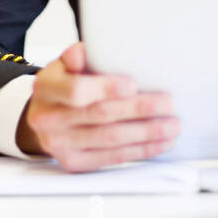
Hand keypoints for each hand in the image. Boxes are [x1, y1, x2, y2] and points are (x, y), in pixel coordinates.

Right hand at [17, 41, 179, 170]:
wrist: (47, 115)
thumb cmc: (66, 83)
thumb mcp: (67, 63)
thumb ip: (77, 56)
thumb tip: (82, 54)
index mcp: (46, 87)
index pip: (76, 90)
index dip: (106, 88)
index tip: (133, 85)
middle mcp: (46, 118)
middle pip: (99, 115)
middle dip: (138, 110)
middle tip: (167, 104)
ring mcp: (58, 144)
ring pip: (109, 139)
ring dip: (146, 133)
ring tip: (172, 126)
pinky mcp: (73, 163)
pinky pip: (111, 158)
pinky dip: (139, 151)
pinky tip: (159, 143)